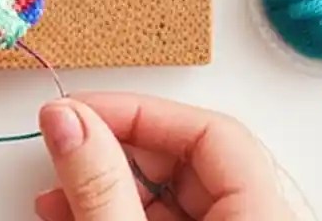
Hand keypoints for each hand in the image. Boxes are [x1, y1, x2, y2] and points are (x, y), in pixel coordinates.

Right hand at [35, 93, 293, 220]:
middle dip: (114, 150)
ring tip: (55, 193)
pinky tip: (71, 215)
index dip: (140, 112)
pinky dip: (117, 214)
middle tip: (63, 143)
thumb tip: (67, 121)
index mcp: (266, 216)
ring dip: (106, 186)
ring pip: (171, 200)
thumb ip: (100, 186)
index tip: (80, 110)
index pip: (210, 133)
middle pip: (189, 163)